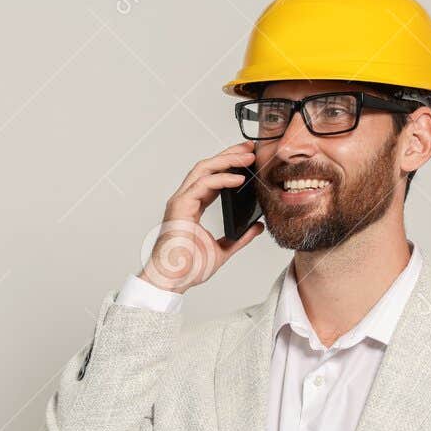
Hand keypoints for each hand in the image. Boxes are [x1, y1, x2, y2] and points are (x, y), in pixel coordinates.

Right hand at [140, 140, 264, 294]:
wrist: (172, 280)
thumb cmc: (187, 268)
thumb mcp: (223, 250)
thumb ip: (239, 237)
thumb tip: (257, 226)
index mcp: (193, 208)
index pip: (212, 179)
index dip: (229, 167)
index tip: (248, 161)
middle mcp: (185, 200)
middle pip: (207, 167)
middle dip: (229, 155)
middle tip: (250, 150)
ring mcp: (181, 201)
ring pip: (203, 169)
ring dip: (226, 160)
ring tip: (247, 157)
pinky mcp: (180, 206)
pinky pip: (202, 184)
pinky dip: (221, 178)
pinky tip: (237, 178)